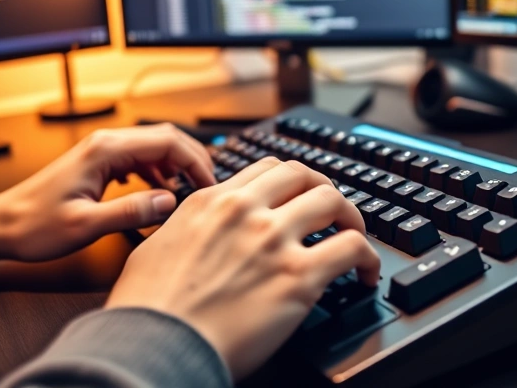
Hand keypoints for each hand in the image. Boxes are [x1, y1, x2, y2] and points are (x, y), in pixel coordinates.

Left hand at [0, 124, 214, 262]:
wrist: (2, 226)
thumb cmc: (35, 225)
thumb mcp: (86, 225)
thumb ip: (131, 211)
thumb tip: (169, 202)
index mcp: (105, 150)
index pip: (167, 142)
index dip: (195, 161)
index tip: (209, 184)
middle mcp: (105, 143)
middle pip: (164, 137)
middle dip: (192, 159)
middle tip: (207, 186)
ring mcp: (102, 151)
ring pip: (153, 146)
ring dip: (176, 165)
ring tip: (187, 191)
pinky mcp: (99, 163)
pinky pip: (139, 158)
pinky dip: (157, 171)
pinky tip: (160, 191)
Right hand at [106, 157, 380, 379]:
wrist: (156, 345)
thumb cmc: (148, 310)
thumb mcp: (156, 247)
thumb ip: (186, 229)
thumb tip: (197, 233)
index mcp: (211, 202)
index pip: (267, 169)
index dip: (292, 181)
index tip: (300, 195)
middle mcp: (245, 212)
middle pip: (304, 175)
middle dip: (324, 190)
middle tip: (333, 211)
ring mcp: (273, 239)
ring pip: (333, 201)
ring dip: (351, 217)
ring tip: (354, 236)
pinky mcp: (298, 276)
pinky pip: (352, 248)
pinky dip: (368, 258)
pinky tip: (366, 274)